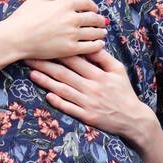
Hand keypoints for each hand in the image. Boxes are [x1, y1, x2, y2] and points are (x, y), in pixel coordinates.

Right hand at [0, 0, 107, 59]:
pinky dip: (98, 45)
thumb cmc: (23, 17)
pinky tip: (100, 44)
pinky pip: (90, 47)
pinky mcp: (70, 49)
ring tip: (103, 32)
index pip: (86, 3)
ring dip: (101, 31)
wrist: (15, 37)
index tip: (94, 9)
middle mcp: (71, 18)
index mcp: (65, 4)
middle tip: (101, 21)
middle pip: (93, 17)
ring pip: (94, 32)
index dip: (92, 6)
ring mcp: (72, 34)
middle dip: (99, 19)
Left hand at [26, 48, 157, 146]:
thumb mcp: (118, 70)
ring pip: (63, 90)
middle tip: (30, 57)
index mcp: (99, 75)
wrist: (133, 118)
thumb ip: (103, 57)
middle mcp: (92, 88)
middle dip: (46, 65)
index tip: (45, 45)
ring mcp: (88, 103)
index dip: (59, 52)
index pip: (75, 60)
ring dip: (46, 82)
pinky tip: (47, 95)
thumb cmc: (124, 91)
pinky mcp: (87, 116)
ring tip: (32, 74)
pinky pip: (69, 108)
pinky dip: (58, 102)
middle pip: (64, 74)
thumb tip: (89, 43)